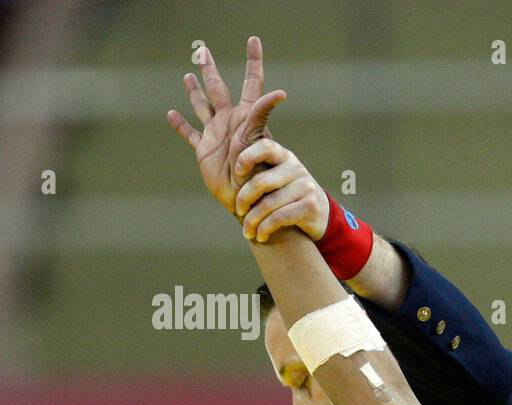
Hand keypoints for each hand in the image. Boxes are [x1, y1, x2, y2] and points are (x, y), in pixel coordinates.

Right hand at [166, 36, 285, 214]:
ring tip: (188, 75)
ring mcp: (216, 134)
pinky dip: (180, 124)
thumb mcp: (260, 138)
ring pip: (201, 105)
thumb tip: (281, 92)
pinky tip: (172, 114)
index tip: (254, 40)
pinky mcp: (203, 150)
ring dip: (194, 91)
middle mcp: (230, 120)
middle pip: (217, 87)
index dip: (254, 61)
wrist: (246, 199)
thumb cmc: (257, 171)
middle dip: (210, 68)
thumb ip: (264, 114)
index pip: (252, 82)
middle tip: (203, 50)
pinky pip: (189, 133)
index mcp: (247, 115)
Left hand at [233, 139, 328, 241]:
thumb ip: (258, 169)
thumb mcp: (277, 176)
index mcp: (284, 157)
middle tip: (238, 211)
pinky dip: (265, 229)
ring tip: (247, 231)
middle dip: (243, 199)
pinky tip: (260, 236)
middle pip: (261, 181)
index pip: (265, 147)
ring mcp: (305, 187)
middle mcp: (296, 169)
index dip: (247, 157)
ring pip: (268, 204)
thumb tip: (218, 158)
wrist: (320, 215)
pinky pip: (279, 218)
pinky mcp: (310, 206)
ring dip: (252, 221)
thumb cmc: (288, 196)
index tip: (236, 173)